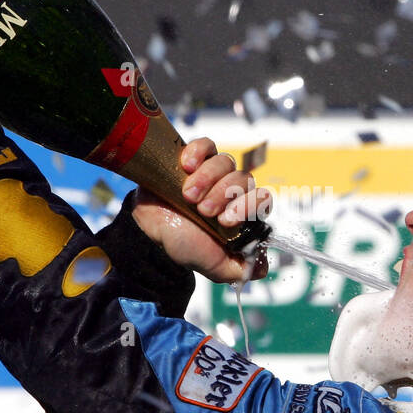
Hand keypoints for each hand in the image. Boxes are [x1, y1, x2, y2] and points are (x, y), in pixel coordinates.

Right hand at [132, 138, 270, 284]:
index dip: (248, 205)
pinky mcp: (193, 158)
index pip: (262, 198)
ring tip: (188, 195)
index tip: (225, 220)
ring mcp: (212, 172)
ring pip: (225, 161)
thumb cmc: (182, 244)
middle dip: (223, 195)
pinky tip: (186, 165)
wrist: (150, 233)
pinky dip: (199, 152)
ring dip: (207, 178)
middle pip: (244, 178)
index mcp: (240, 211)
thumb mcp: (214, 265)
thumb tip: (261, 268)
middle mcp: (230, 190)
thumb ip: (239, 268)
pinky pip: (206, 144)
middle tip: (203, 210)